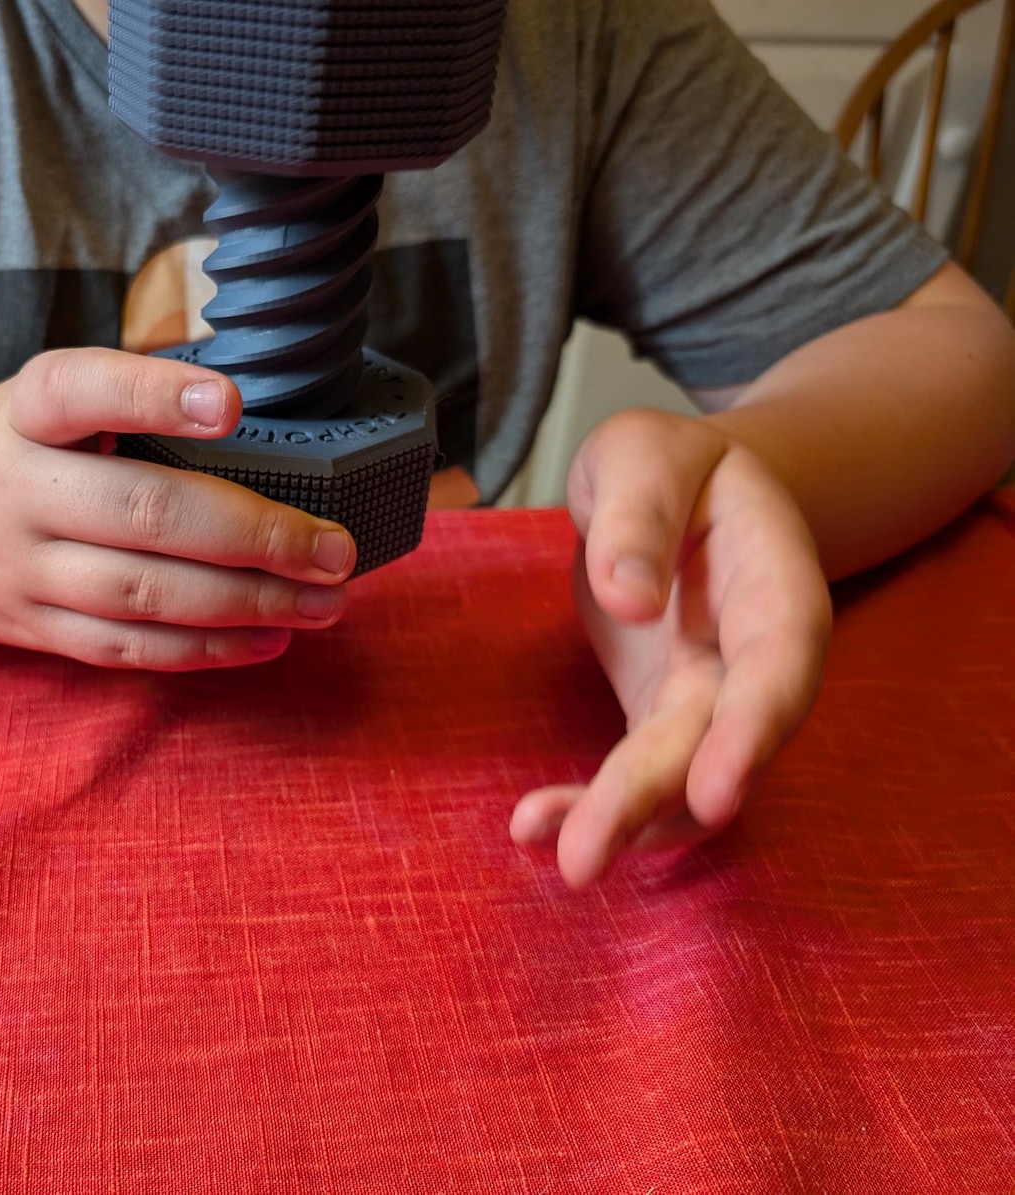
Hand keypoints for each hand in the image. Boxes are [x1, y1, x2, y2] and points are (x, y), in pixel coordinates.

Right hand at [0, 348, 356, 668]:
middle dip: (253, 534)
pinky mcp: (32, 630)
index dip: (153, 392)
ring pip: (145, 595)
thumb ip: (113, 398)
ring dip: (248, 602)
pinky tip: (269, 639)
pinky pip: (126, 649)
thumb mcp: (21, 400)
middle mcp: (14, 494)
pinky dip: (204, 650)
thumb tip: (247, 397)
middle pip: (140, 514)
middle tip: (335, 548)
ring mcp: (21, 572)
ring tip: (324, 601)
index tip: (230, 400)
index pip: (78, 388)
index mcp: (15, 415)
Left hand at [510, 409, 831, 887]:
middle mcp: (757, 657)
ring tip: (547, 846)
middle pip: (718, 743)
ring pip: (681, 778)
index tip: (712, 794)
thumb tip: (627, 597)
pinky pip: (640, 774)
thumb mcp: (645, 454)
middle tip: (583, 857)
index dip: (750, 734)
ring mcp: (712, 695)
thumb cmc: (670, 466)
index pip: (778, 666)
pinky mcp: (665, 716)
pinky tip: (534, 824)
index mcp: (775, 583)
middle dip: (654, 803)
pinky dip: (593, 804)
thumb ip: (640, 513)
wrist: (679, 487)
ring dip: (620, 822)